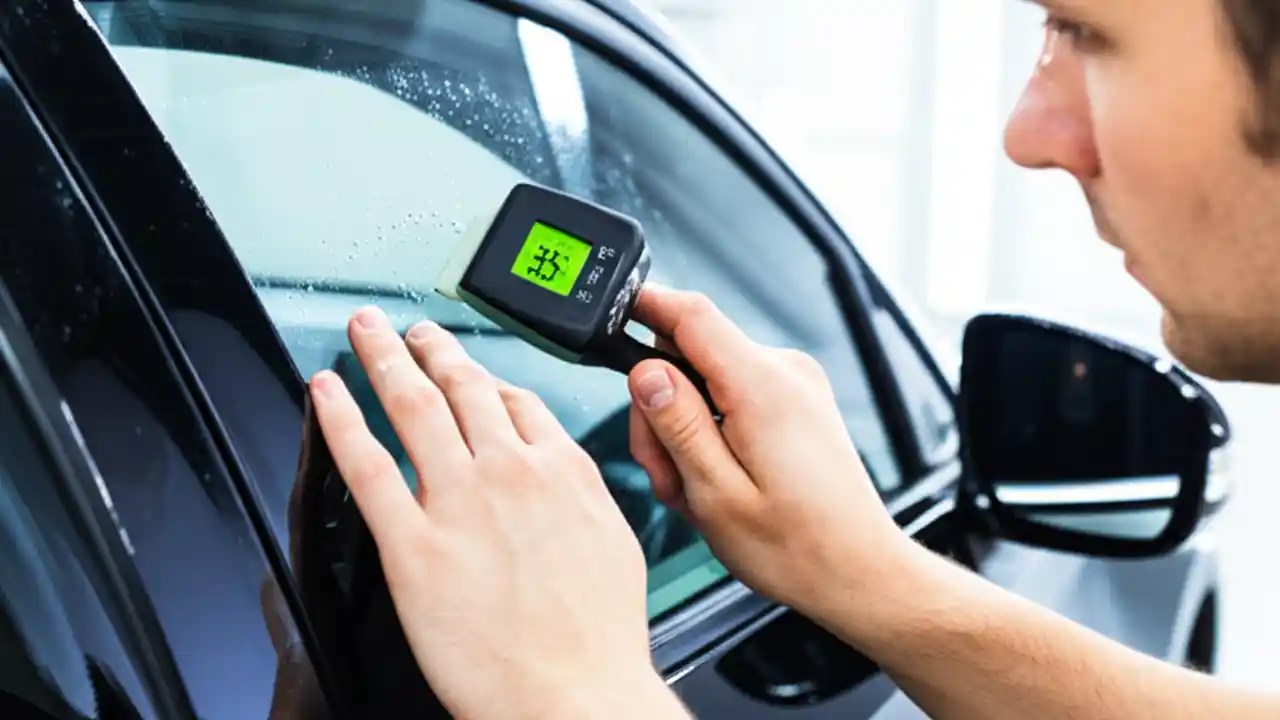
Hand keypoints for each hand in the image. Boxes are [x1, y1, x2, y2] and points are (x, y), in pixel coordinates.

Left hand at [309, 307, 684, 719]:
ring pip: (413, 404)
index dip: (482, 376)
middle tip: (412, 330)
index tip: (466, 368)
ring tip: (368, 333)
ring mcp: (459, 501)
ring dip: (384, 357)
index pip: (516, 401)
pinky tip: (326, 391)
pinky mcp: (413, 543)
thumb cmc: (598, 637)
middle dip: (432, 348)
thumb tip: (561, 479)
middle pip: (462, 387)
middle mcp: (510, 470)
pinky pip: (367, 464)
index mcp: (562, 470)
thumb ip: (579, 496)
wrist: (576, 693)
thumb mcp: (611, 544)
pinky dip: (340, 418)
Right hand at [627, 287, 919, 621]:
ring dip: (684, 431)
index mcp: (763, 387)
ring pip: (705, 380)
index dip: (644, 306)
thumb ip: (676, 424)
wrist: (858, 572)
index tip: (608, 316)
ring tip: (697, 492)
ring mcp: (793, 385)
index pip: (691, 314)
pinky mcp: (793, 401)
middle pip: (689, 354)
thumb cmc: (797, 547)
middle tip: (666, 474)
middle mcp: (784, 372)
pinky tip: (718, 482)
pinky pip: (731, 396)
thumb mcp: (715, 494)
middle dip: (660, 411)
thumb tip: (645, 371)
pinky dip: (711, 433)